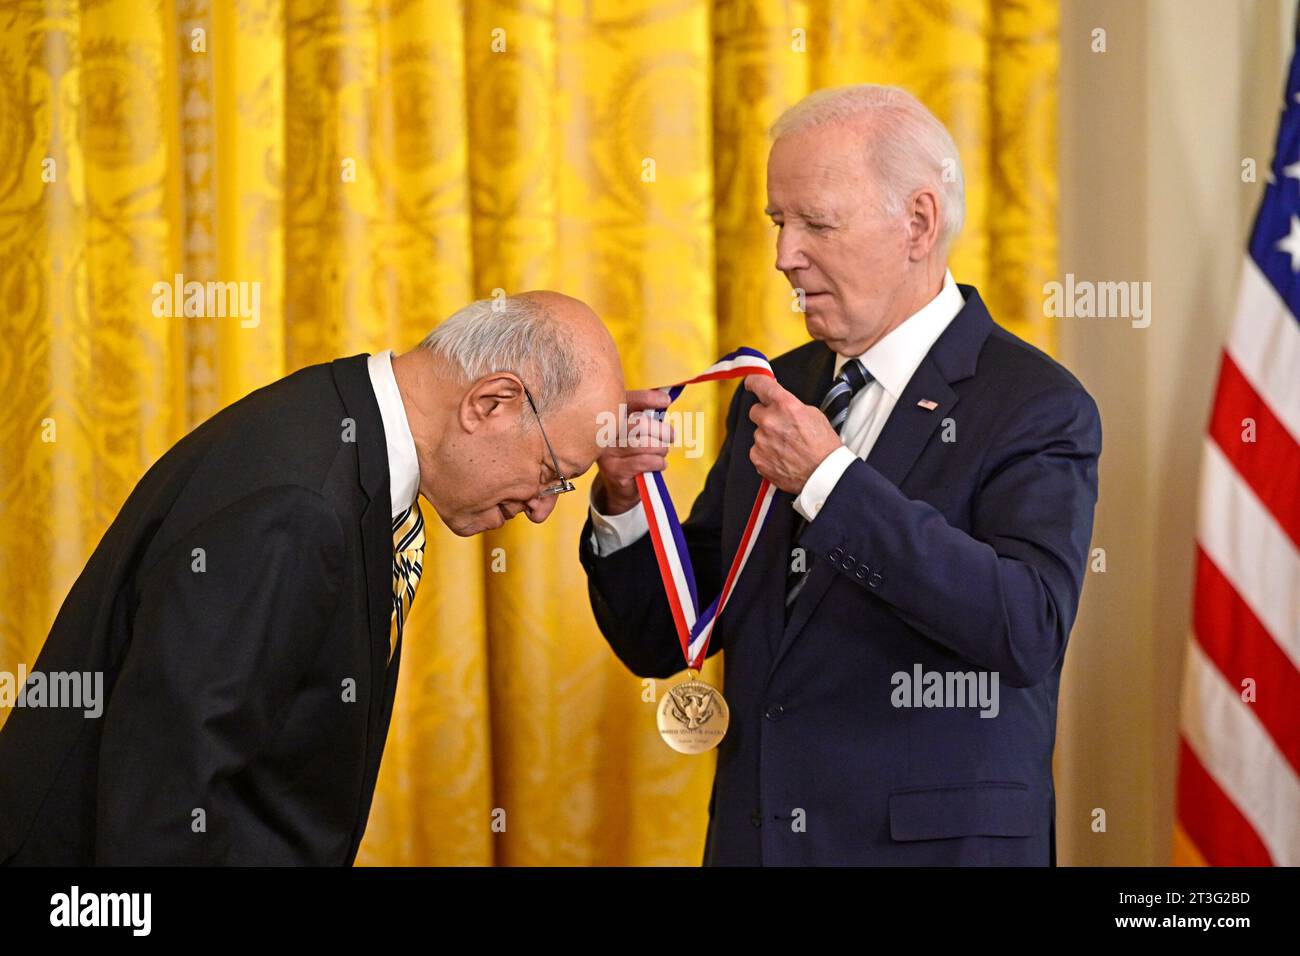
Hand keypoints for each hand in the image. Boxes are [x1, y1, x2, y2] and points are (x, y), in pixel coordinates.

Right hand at [593, 389, 675, 514]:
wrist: (619, 487)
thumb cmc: (632, 455)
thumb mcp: (638, 433)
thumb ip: (647, 416)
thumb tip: (665, 399)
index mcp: (611, 418)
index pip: (629, 401)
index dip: (649, 398)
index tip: (666, 401)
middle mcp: (605, 433)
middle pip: (640, 424)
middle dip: (662, 431)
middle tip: (670, 436)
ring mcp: (608, 452)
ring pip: (647, 445)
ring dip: (661, 450)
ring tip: (660, 454)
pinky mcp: (614, 470)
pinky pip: (646, 461)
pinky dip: (659, 463)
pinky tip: (658, 465)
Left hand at [744, 374, 842, 494]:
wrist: (824, 474)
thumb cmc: (823, 447)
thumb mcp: (814, 415)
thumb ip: (791, 406)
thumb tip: (780, 404)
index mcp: (785, 406)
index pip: (760, 384)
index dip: (754, 382)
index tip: (751, 383)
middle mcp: (770, 421)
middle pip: (755, 411)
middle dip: (766, 416)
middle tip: (781, 427)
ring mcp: (762, 440)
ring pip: (758, 433)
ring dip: (768, 437)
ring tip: (786, 447)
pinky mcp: (757, 458)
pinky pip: (756, 450)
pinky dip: (766, 453)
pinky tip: (781, 457)